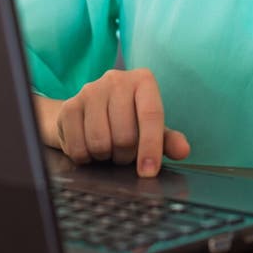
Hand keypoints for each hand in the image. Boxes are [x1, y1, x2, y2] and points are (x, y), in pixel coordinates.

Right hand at [54, 68, 189, 176]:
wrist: (88, 112)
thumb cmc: (127, 121)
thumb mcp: (151, 129)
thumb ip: (169, 140)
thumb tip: (183, 151)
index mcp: (143, 80)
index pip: (151, 115)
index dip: (151, 147)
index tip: (148, 172)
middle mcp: (116, 79)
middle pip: (124, 135)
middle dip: (125, 155)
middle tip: (123, 153)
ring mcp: (90, 90)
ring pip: (100, 142)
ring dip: (105, 156)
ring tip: (108, 149)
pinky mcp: (69, 106)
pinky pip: (77, 146)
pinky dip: (85, 157)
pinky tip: (89, 148)